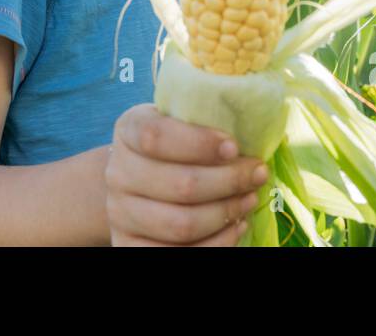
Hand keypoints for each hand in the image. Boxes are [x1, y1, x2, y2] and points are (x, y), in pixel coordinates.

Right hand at [106, 103, 268, 245]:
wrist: (134, 183)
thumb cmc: (170, 146)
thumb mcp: (177, 122)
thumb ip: (202, 122)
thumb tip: (251, 135)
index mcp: (127, 131)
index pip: (155, 136)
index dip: (199, 143)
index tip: (234, 147)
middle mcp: (117, 173)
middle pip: (180, 185)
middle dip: (230, 182)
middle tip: (257, 174)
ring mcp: (120, 213)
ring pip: (183, 223)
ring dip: (226, 212)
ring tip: (249, 198)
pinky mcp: (128, 246)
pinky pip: (180, 253)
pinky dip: (218, 242)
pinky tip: (236, 225)